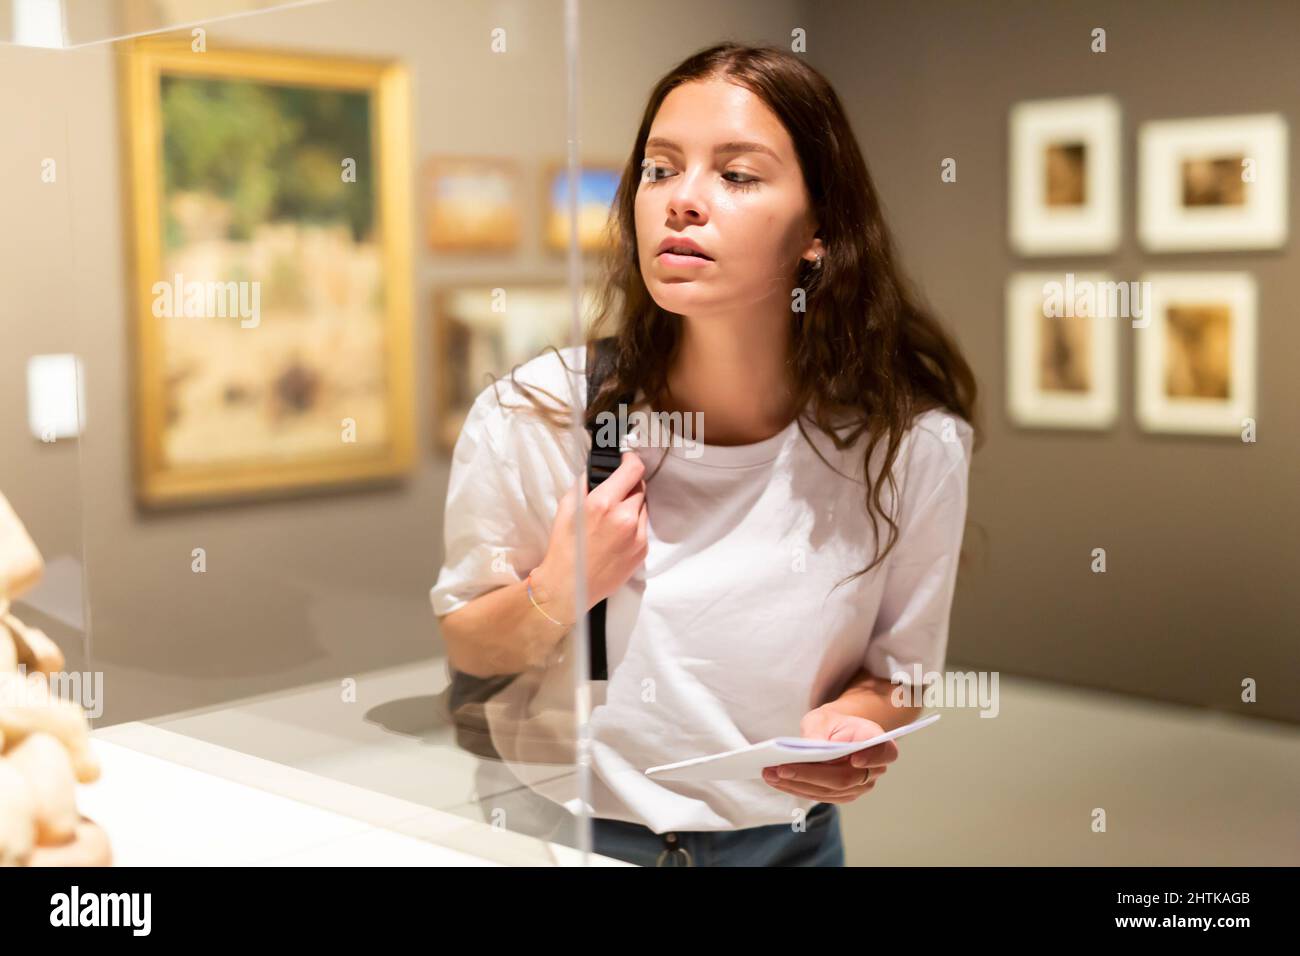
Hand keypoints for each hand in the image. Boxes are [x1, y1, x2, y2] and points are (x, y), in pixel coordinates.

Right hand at [533, 451, 647, 623]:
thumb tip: (597, 471)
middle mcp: (624, 518)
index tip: (627, 461)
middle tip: (614, 494)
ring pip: (643, 507)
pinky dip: (633, 526)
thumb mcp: (566, 507)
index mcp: (604, 503)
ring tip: (612, 519)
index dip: (631, 461)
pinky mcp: (642, 550)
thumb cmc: (564, 548)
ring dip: (631, 506)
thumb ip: (584, 485)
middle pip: (640, 488)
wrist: (569, 586)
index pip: (633, 470)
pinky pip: (643, 527)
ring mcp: (637, 535)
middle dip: (628, 487)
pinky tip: (616, 535)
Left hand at [760, 704, 898, 803]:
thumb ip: (819, 734)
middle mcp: (873, 768)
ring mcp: (859, 786)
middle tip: (782, 768)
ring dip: (797, 784)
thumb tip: (807, 752)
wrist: (835, 732)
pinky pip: (820, 795)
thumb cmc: (831, 722)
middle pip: (846, 778)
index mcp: (876, 741)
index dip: (872, 757)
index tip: (854, 759)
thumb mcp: (823, 718)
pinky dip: (797, 788)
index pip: (884, 752)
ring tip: (770, 774)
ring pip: (830, 791)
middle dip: (811, 774)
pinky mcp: (842, 795)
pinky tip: (776, 780)